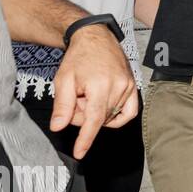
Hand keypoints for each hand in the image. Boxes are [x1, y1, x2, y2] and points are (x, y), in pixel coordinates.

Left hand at [51, 25, 137, 158]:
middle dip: (82, 114)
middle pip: (100, 118)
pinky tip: (104, 109)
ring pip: (111, 115)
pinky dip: (116, 116)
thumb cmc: (79, 57)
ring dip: (96, 111)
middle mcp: (119, 87)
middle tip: (75, 99)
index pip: (94, 120)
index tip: (80, 152)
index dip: (86, 138)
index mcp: (101, 85)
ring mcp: (129, 87)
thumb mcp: (63, 80)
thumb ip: (62, 106)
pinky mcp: (133, 87)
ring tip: (88, 94)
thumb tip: (58, 127)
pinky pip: (129, 112)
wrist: (96, 38)